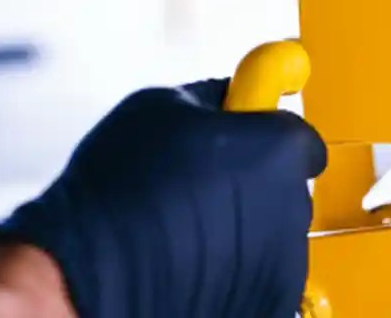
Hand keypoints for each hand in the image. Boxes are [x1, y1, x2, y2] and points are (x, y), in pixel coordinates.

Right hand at [0, 79, 326, 317]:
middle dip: (253, 181)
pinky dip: (235, 266)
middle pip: (286, 186)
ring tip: (186, 223)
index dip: (270, 134)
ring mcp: (284, 263)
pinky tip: (192, 257)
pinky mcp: (270, 301)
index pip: (302, 138)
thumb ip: (212, 96)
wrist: (88, 271)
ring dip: (244, 224)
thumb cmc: (119, 189)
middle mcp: (292, 208)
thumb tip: (233, 92)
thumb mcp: (159, 105)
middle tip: (203, 182)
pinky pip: (260, 273)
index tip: (249, 134)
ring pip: (273, 231)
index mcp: (275, 151)